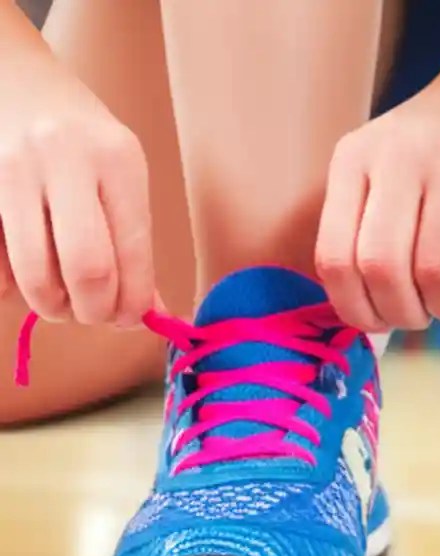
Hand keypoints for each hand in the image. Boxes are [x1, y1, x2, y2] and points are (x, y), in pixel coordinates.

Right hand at [0, 61, 152, 325]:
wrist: (11, 74)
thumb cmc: (79, 134)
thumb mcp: (120, 170)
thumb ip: (133, 239)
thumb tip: (149, 314)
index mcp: (116, 158)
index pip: (130, 254)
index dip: (132, 303)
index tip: (131, 319)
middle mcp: (63, 160)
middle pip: (87, 270)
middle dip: (94, 312)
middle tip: (94, 315)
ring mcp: (11, 171)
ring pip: (34, 275)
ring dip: (52, 307)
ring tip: (61, 302)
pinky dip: (13, 286)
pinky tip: (26, 272)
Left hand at [316, 70, 439, 330]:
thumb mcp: (386, 162)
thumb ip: (369, 221)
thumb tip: (367, 310)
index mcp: (355, 160)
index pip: (334, 257)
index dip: (355, 308)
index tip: (380, 321)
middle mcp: (397, 158)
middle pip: (382, 268)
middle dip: (403, 314)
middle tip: (422, 317)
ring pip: (435, 269)